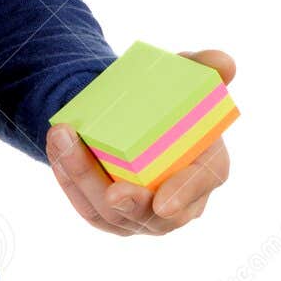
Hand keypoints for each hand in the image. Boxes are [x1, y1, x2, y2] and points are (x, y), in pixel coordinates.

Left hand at [45, 49, 234, 235]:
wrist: (132, 116)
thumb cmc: (168, 102)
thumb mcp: (185, 77)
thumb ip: (204, 67)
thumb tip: (222, 61)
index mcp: (207, 169)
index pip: (201, 186)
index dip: (185, 196)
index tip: (162, 202)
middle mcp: (179, 203)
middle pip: (155, 218)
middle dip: (132, 206)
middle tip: (113, 193)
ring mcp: (143, 216)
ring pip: (111, 214)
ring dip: (84, 179)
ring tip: (63, 138)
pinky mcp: (111, 217)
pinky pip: (86, 206)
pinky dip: (70, 180)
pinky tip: (58, 151)